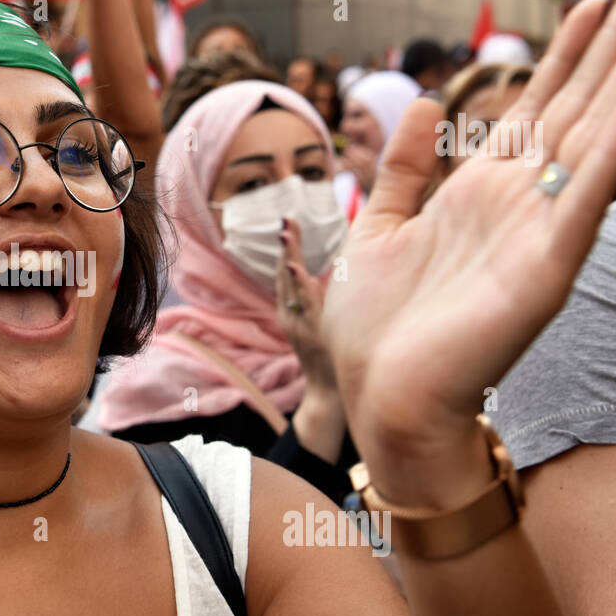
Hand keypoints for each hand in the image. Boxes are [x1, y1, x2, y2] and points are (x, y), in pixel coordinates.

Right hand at [275, 216, 334, 391]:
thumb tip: (328, 268)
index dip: (287, 245)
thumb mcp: (321, 321)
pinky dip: (300, 286)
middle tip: (285, 220)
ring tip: (286, 235)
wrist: (329, 395)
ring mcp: (300, 324)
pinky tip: (299, 269)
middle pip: (285, 273)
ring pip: (292, 287)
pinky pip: (307, 306)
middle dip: (286, 245)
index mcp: (291, 309)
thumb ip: (318, 297)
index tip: (287, 220)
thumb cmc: (330, 356)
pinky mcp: (314, 334)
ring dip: (289, 258)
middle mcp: (291, 315)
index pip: (287, 270)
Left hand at [321, 0, 615, 505]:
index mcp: (479, 191)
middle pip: (579, 106)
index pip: (536, 106)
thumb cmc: (377, 327)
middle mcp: (517, 203)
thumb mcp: (377, 228)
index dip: (567, 51)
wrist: (380, 398)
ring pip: (593, 140)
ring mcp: (536, 234)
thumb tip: (423, 102)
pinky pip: (582, 204)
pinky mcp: (542, 273)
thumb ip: (400, 168)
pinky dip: (611, 155)